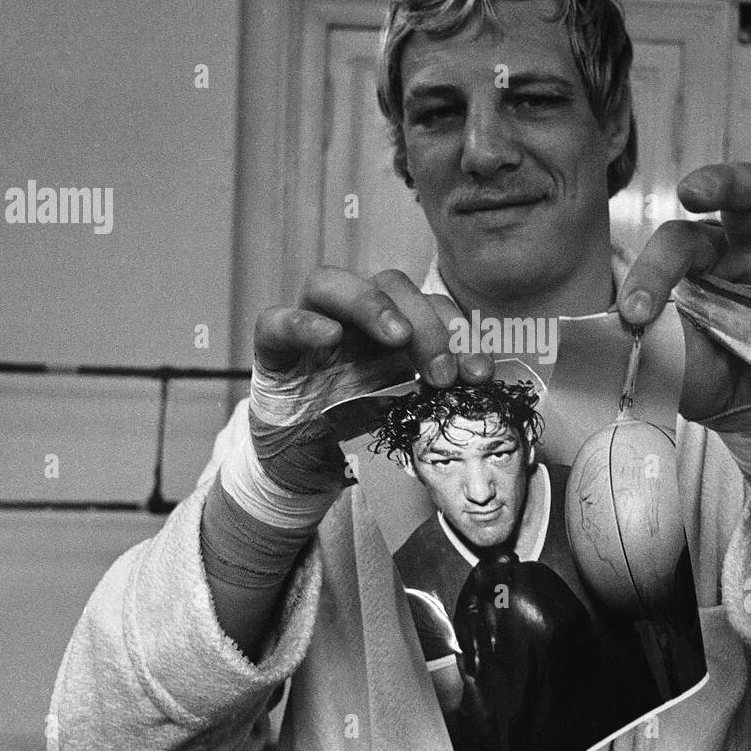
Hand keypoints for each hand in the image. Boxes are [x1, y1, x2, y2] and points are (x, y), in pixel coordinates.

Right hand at [248, 268, 494, 488]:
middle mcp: (350, 317)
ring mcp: (308, 327)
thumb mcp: (407, 411)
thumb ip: (435, 391)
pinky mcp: (271, 350)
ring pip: (330, 283)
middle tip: (443, 373)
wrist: (302, 468)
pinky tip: (328, 336)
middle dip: (425, 322)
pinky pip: (276, 321)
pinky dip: (302, 323)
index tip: (478, 371)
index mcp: (389, 327)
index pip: (428, 303)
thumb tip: (480, 382)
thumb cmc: (357, 430)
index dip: (458, 330)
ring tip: (398, 337)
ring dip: (371, 304)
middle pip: (388, 284)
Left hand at [616, 106, 750, 427]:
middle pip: (744, 196)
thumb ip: (649, 343)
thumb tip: (611, 335)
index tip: (636, 314)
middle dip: (722, 183)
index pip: (680, 243)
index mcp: (706, 258)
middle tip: (696, 190)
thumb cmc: (707, 372)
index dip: (655, 274)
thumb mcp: (669, 360)